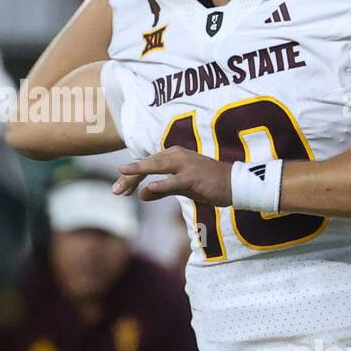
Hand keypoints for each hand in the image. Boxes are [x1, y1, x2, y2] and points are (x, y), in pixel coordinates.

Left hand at [113, 147, 232, 205]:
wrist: (235, 184)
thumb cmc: (208, 184)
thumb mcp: (181, 187)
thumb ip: (161, 190)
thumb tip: (142, 195)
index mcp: (173, 156)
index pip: (147, 165)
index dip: (131, 177)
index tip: (118, 189)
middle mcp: (177, 156)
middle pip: (148, 164)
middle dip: (130, 175)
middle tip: (115, 189)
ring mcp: (185, 165)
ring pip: (158, 166)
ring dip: (139, 171)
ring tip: (123, 174)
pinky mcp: (193, 176)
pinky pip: (175, 180)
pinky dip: (162, 184)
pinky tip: (150, 187)